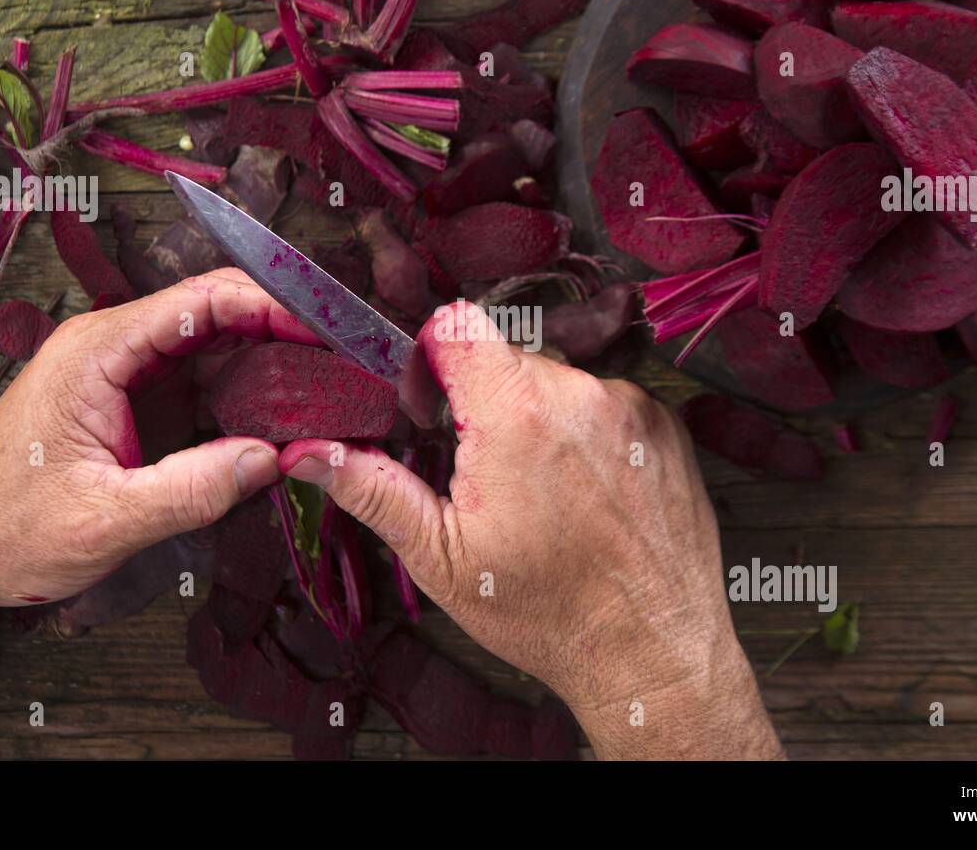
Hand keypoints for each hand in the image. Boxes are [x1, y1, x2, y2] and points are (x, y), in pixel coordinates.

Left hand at [0, 268, 310, 612]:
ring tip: (330, 375)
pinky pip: (199, 376)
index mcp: (97, 352)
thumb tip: (272, 458)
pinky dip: (245, 385)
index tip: (328, 328)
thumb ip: (190, 490)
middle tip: (345, 353)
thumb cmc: (9, 532)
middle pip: (214, 310)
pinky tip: (284, 407)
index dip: (273, 305)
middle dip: (283, 323)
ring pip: (212, 341)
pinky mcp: (129, 399)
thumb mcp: (105, 520)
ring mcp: (121, 370)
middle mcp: (110, 346)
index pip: (200, 301)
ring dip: (270, 353)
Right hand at [280, 301, 781, 758]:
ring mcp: (631, 406)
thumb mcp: (441, 557)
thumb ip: (374, 490)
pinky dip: (590, 435)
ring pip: (560, 383)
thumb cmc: (547, 612)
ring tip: (544, 493)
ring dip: (541, 420)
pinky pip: (608, 405)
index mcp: (516, 413)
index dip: (432, 358)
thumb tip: (310, 453)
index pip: (457, 325)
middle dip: (486, 402)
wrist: (651, 652)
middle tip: (488, 473)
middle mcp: (580, 394)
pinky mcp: (666, 425)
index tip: (432, 404)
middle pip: (508, 358)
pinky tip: (586, 493)